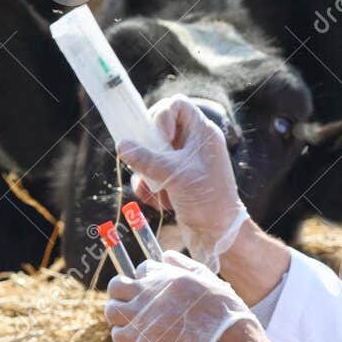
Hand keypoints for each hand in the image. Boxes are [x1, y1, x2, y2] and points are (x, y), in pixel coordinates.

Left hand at [104, 250, 266, 341]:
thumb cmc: (225, 316)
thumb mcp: (210, 282)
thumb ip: (186, 266)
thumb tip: (165, 254)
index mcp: (167, 276)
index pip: (142, 269)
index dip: (147, 281)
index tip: (153, 293)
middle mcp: (149, 291)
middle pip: (117, 285)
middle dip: (122, 293)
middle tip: (134, 305)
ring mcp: (141, 315)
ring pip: (112, 309)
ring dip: (120, 315)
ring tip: (133, 324)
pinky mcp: (137, 340)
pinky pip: (117, 334)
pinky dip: (125, 337)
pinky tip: (139, 340)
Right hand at [116, 95, 251, 270]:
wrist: (219, 235)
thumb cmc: (206, 200)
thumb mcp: (174, 175)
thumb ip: (146, 158)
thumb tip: (122, 146)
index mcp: (202, 134)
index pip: (178, 105)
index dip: (163, 115)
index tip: (160, 137)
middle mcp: (194, 145)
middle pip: (159, 130)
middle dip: (148, 149)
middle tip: (146, 162)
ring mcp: (184, 164)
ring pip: (152, 155)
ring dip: (146, 173)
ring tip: (154, 190)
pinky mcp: (176, 183)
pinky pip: (153, 176)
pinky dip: (150, 189)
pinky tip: (158, 203)